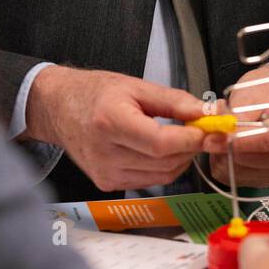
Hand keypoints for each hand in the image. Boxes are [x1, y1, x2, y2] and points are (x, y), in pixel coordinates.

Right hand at [25, 67, 206, 191]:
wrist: (59, 108)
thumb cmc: (93, 93)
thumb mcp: (135, 85)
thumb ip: (173, 100)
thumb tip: (204, 112)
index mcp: (110, 122)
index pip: (161, 143)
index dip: (191, 140)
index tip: (210, 130)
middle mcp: (105, 153)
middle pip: (165, 162)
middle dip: (191, 148)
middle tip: (202, 131)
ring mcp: (105, 173)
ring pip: (162, 176)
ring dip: (180, 159)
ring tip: (181, 137)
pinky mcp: (107, 183)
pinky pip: (149, 180)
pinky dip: (163, 166)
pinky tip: (160, 149)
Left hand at [205, 62, 268, 186]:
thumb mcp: (258, 86)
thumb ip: (243, 106)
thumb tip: (230, 124)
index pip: (268, 140)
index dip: (241, 140)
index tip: (221, 134)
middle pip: (251, 159)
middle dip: (228, 144)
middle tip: (215, 127)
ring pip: (238, 171)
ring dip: (224, 153)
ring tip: (226, 133)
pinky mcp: (264, 178)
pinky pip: (234, 178)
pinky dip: (224, 162)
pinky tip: (229, 145)